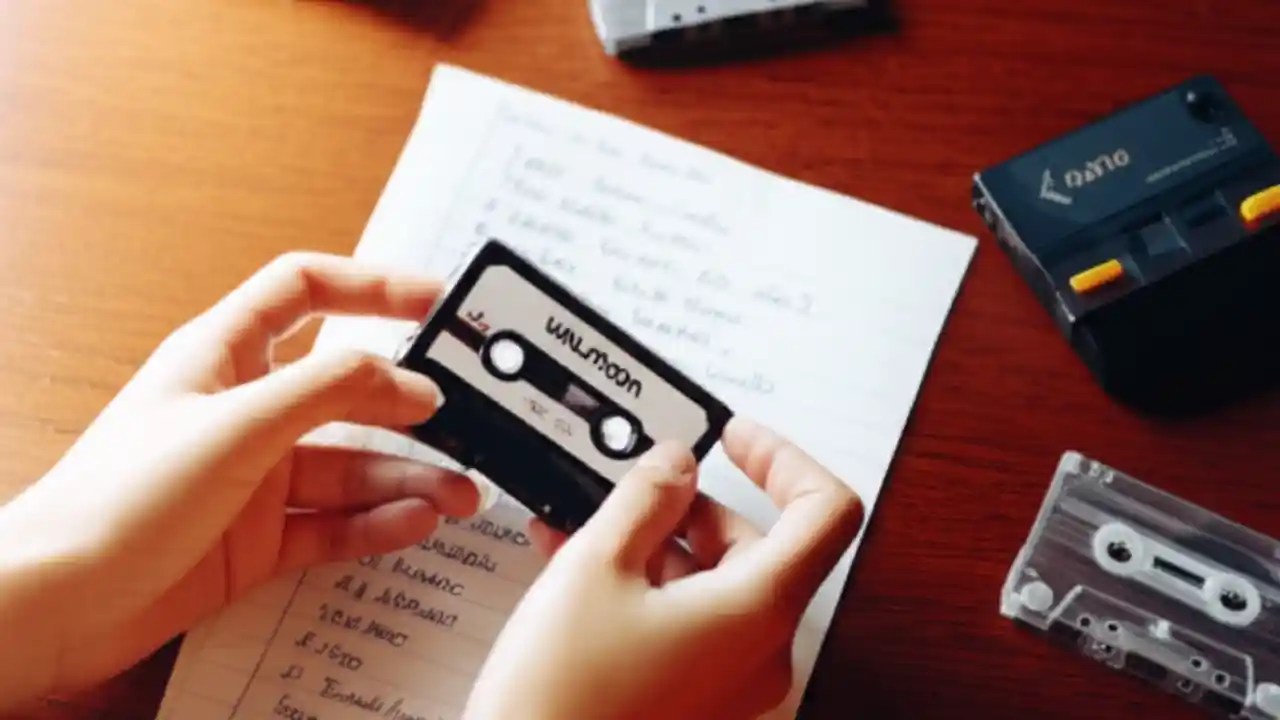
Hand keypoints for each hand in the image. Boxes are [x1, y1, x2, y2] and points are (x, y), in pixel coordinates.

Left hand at [0, 253, 478, 704]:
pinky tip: (416, 522)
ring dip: (407, 476)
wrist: (61, 604)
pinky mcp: (258, 538)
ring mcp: (254, 476)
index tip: (434, 301)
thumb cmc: (117, 499)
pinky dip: (378, 523)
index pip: (305, 291)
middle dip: (406, 404)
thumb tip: (407, 379)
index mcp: (222, 355)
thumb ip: (327, 392)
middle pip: (344, 389)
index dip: (370, 286)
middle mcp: (244, 410)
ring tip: (459, 492)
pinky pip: (335, 523)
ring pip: (349, 464)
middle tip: (465, 420)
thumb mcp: (235, 426)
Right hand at [463, 416, 862, 719]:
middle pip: (758, 546)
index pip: (825, 511)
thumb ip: (645, 498)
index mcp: (757, 611)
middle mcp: (759, 652)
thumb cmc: (562, 700)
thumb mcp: (595, 568)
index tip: (734, 439)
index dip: (783, 459)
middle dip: (693, 508)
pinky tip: (584, 571)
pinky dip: (648, 588)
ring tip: (585, 530)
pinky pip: (688, 623)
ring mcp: (728, 683)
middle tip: (630, 491)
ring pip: (715, 585)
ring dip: (658, 546)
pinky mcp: (694, 700)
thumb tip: (675, 462)